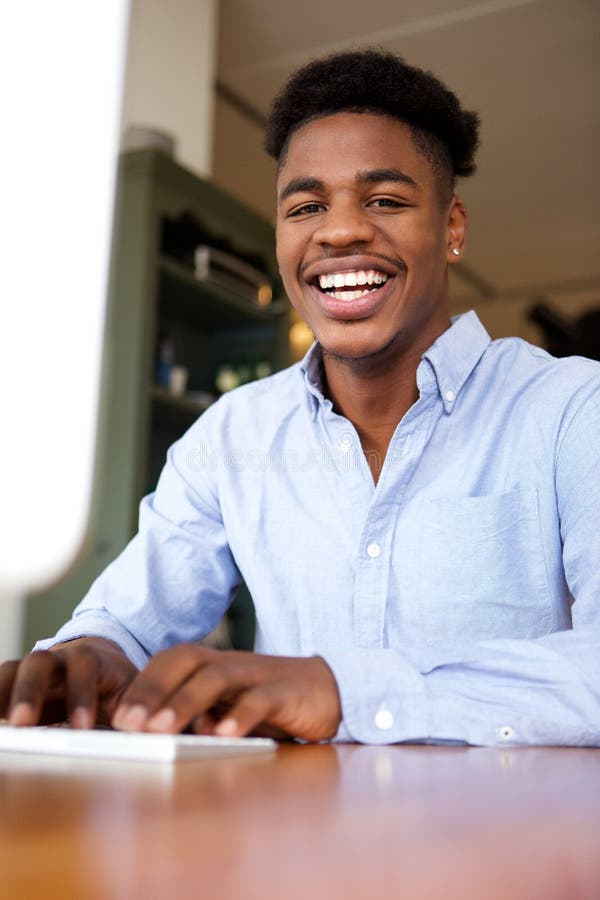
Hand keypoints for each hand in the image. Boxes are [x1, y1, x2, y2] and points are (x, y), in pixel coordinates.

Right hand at [0, 637, 137, 727]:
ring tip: (4, 724)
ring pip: (14, 671)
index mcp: (93, 660)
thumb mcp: (132, 696)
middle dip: (30, 691)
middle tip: (25, 723)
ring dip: (4, 694)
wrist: (105, 670)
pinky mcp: (18, 684)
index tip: (82, 726)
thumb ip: (135, 711)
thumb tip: (144, 735)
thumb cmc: (120, 690)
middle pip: (39, 663)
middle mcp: (59, 660)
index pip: (84, 666)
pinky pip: (1, 683)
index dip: (80, 692)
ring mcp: (35, 671)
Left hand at [112, 645, 341, 741]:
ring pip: (217, 677)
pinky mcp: (287, 691)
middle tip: (125, 723)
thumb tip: (156, 736)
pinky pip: (261, 698)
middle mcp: (231, 664)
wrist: (331, 689)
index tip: (114, 718)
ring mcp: (258, 674)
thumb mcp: (228, 710)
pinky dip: (241, 715)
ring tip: (161, 729)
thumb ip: (196, 718)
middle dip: (152, 690)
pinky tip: (224, 735)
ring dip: (185, 702)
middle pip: (185, 663)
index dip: (140, 686)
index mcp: (213, 665)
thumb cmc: (270, 703)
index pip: (168, 664)